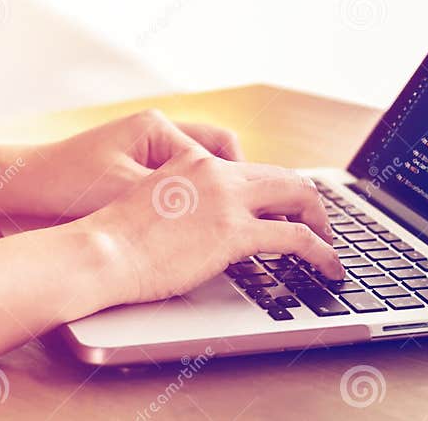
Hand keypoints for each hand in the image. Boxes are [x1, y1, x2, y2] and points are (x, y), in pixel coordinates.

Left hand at [1, 110, 242, 219]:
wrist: (19, 189)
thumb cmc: (68, 185)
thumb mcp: (126, 192)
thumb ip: (174, 197)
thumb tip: (221, 211)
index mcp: (156, 126)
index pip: (218, 149)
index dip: (237, 180)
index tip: (252, 206)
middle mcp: (154, 131)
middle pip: (216, 152)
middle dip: (235, 180)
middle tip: (250, 210)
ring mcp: (145, 149)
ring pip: (198, 168)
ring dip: (214, 190)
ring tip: (225, 220)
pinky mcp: (134, 170)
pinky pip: (178, 181)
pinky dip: (190, 199)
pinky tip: (191, 226)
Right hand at [80, 148, 343, 303]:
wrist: (98, 252)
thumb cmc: (110, 238)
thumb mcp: (149, 204)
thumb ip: (182, 204)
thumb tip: (199, 228)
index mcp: (193, 162)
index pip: (250, 168)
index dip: (275, 190)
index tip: (285, 208)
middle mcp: (216, 172)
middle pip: (283, 174)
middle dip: (307, 200)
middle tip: (318, 224)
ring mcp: (227, 199)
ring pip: (298, 196)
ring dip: (320, 221)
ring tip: (330, 245)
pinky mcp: (234, 232)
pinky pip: (296, 236)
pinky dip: (321, 250)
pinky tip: (328, 265)